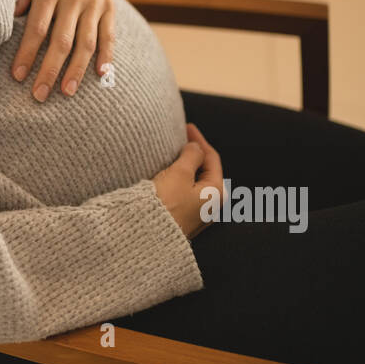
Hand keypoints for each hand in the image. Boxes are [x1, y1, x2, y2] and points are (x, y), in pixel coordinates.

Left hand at [11, 0, 115, 100]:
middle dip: (50, 70)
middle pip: (62, 40)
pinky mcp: (109, 5)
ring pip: (87, 42)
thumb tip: (11, 17)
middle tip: (39, 95)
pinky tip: (100, 74)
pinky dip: (107, 54)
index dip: (27, 53)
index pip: (38, 28)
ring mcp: (95, 2)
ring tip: (66, 92)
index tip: (17, 75)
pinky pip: (109, 33)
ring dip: (77, 69)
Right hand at [152, 123, 224, 238]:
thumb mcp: (180, 173)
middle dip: (194, 154)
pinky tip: (167, 176)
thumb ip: (191, 156)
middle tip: (181, 139)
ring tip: (172, 155)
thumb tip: (195, 148)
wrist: (147, 236)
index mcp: (217, 192)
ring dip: (185, 168)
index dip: (199, 140)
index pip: (212, 158)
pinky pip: (184, 194)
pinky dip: (178, 181)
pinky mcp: (183, 220)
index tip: (187, 127)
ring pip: (194, 183)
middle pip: (205, 171)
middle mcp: (211, 205)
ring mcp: (197, 214)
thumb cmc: (166, 205)